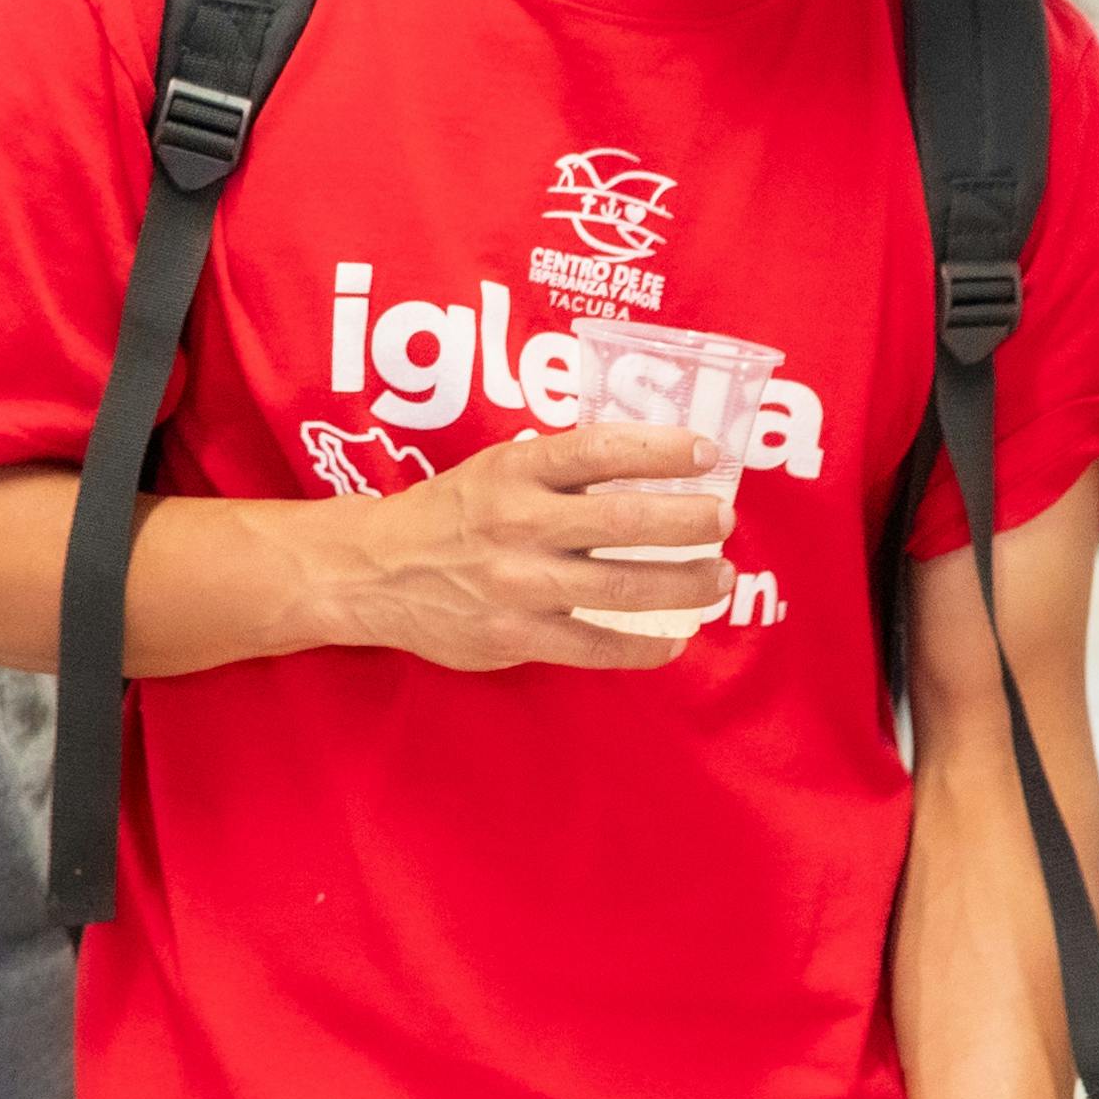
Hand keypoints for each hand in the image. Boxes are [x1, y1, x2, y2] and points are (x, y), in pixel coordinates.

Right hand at [297, 423, 725, 671]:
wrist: (375, 572)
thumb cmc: (452, 514)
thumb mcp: (498, 469)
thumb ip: (562, 470)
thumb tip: (651, 464)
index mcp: (516, 470)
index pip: (601, 450)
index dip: (662, 450)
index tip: (707, 453)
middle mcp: (519, 524)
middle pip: (625, 521)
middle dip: (689, 521)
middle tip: (724, 520)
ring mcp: (518, 584)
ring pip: (622, 589)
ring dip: (685, 584)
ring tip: (720, 578)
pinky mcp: (514, 636)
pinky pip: (595, 646)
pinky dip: (643, 648)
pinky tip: (674, 642)